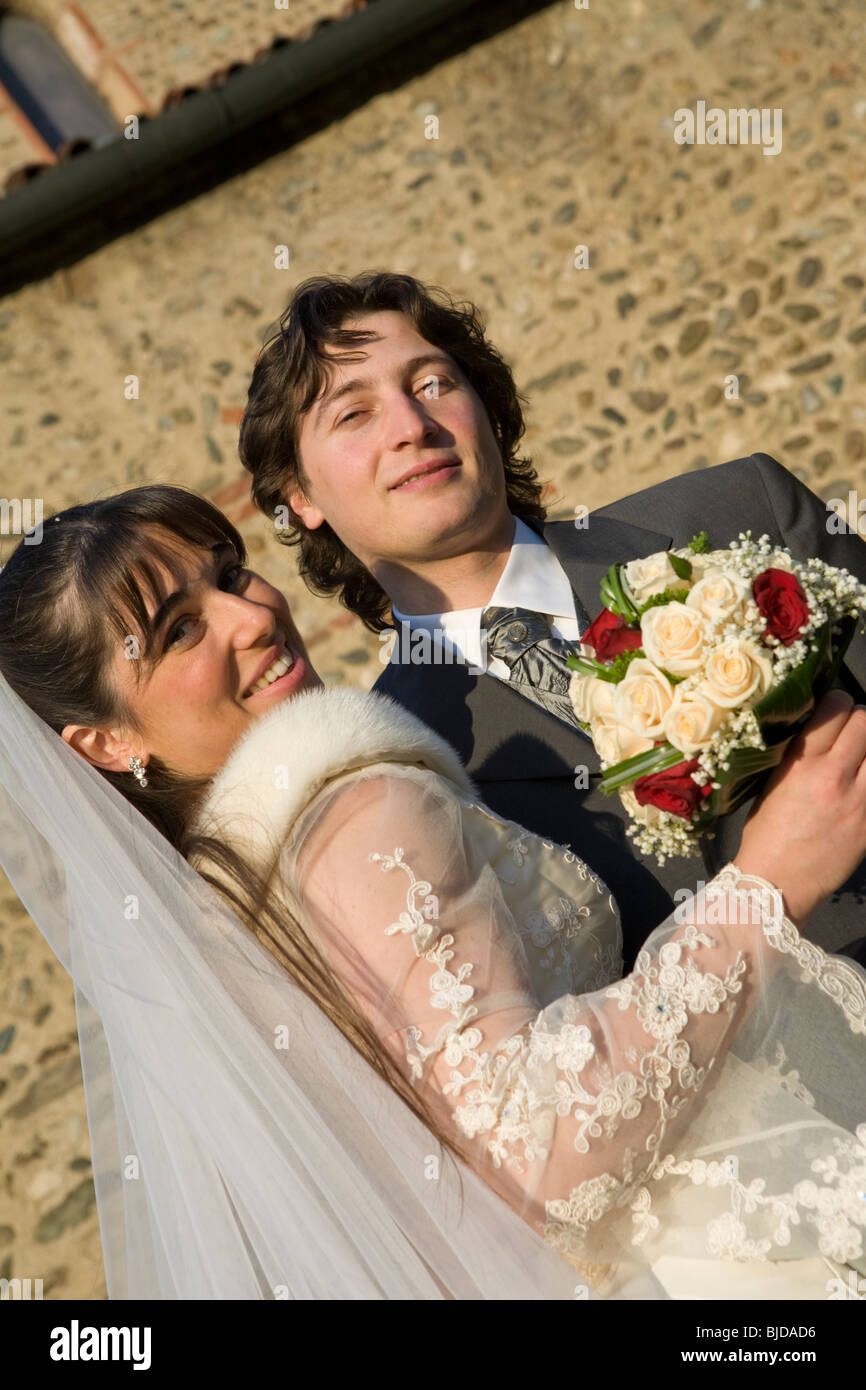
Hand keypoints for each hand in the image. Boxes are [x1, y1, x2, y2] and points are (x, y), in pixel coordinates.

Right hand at [732, 689, 865, 925]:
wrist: (777, 885)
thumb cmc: (766, 836)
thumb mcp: (771, 785)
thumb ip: (798, 754)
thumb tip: (819, 730)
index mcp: (802, 763)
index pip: (835, 707)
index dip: (838, 702)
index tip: (834, 711)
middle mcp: (834, 776)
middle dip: (860, 722)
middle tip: (852, 735)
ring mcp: (859, 800)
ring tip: (859, 761)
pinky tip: (861, 782)